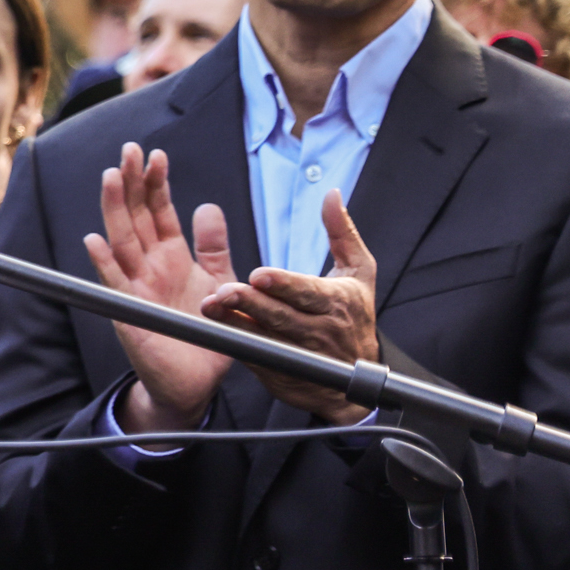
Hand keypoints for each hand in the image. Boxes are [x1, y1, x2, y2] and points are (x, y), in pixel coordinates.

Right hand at [77, 145, 236, 436]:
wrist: (197, 383)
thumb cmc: (207, 335)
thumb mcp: (220, 283)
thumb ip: (214, 247)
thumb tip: (207, 207)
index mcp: (171, 258)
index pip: (159, 211)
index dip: (156, 183)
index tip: (156, 154)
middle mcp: (149, 267)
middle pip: (136, 217)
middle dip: (131, 183)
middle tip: (129, 150)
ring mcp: (136, 288)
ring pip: (121, 241)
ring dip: (114, 209)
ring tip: (111, 177)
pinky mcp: (129, 314)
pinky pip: (115, 285)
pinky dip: (103, 263)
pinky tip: (95, 241)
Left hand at [200, 189, 379, 424]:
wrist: (353, 376)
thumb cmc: (354, 313)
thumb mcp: (358, 272)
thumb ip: (342, 232)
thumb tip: (331, 193)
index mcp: (336, 301)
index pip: (307, 292)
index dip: (284, 285)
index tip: (259, 275)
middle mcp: (318, 329)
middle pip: (281, 315)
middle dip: (253, 304)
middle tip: (226, 290)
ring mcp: (298, 354)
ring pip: (264, 337)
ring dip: (236, 323)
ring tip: (212, 306)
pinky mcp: (280, 371)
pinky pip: (255, 357)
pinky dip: (235, 343)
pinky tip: (215, 330)